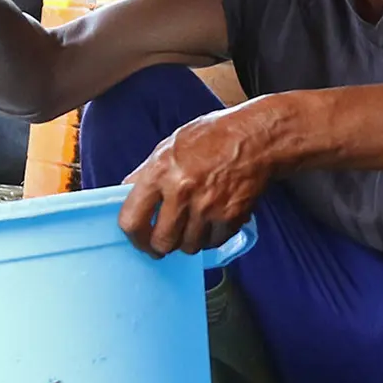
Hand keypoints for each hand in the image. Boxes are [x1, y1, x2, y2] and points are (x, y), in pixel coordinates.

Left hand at [118, 101, 285, 255]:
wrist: (256, 138)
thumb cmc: (214, 136)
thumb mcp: (170, 145)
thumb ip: (146, 172)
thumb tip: (126, 193)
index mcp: (160, 172)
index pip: (132, 221)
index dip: (134, 237)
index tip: (140, 239)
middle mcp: (182, 192)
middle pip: (162, 242)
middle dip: (162, 245)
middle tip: (166, 240)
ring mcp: (208, 207)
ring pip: (188, 246)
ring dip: (189, 240)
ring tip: (194, 223)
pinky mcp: (230, 217)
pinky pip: (213, 242)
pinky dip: (212, 237)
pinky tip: (213, 220)